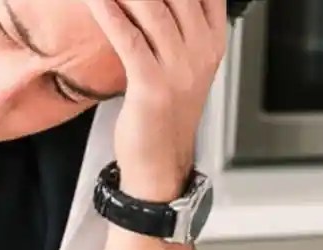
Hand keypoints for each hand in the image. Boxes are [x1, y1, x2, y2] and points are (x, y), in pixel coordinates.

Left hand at [86, 0, 227, 202]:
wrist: (160, 160)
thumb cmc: (164, 110)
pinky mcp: (153, 85)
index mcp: (212, 39)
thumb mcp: (182, 61)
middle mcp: (202, 50)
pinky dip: (110, 12)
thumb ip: (178, 23)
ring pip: (153, 9)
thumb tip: (154, 0)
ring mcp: (180, 68)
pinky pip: (129, 38)